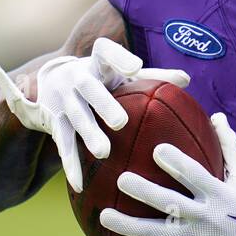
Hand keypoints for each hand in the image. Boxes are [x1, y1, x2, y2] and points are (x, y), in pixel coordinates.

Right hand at [0, 37, 189, 192]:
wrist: (49, 81)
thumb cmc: (101, 78)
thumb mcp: (121, 73)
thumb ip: (153, 76)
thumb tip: (186, 80)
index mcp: (97, 62)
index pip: (106, 52)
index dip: (119, 58)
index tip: (136, 67)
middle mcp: (77, 77)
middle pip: (89, 88)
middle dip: (103, 103)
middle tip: (121, 122)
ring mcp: (63, 99)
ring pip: (76, 117)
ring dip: (88, 135)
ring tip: (104, 153)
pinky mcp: (53, 120)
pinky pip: (63, 143)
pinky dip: (71, 164)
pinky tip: (80, 184)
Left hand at [101, 112, 235, 235]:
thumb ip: (229, 147)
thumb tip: (215, 116)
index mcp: (218, 195)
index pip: (195, 177)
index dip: (177, 163)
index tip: (157, 149)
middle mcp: (203, 217)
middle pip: (170, 204)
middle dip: (146, 193)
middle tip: (122, 180)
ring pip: (156, 232)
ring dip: (129, 225)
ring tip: (105, 215)